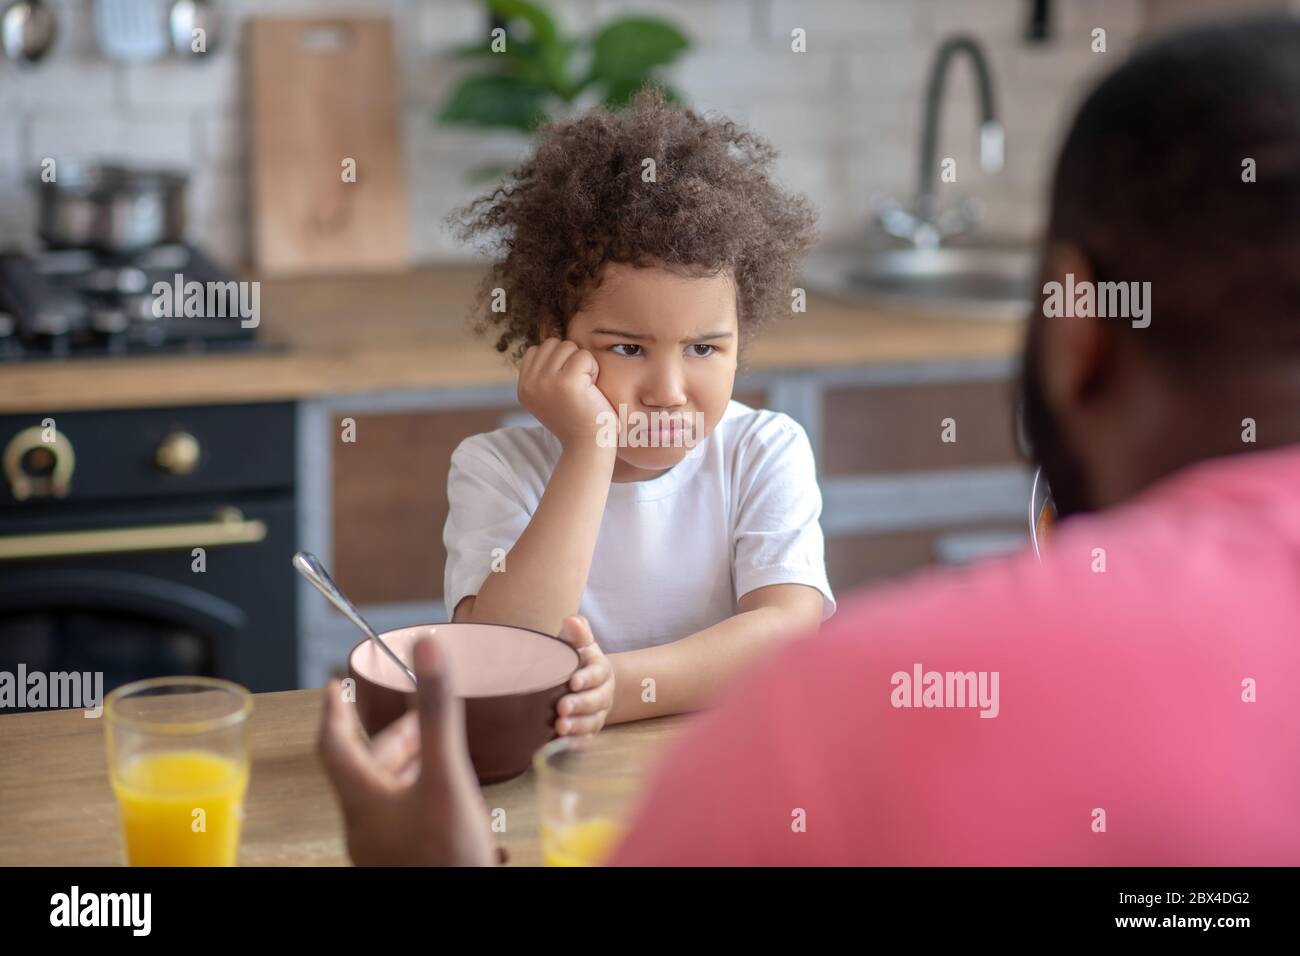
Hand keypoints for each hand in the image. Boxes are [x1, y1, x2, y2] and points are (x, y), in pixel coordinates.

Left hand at [317, 637, 495, 866]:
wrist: (458, 916)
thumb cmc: (446, 856)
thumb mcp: (446, 775)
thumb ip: (436, 712)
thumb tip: (427, 649)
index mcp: (362, 797)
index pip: (334, 743)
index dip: (334, 709)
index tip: (334, 686)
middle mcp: (365, 823)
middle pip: (367, 768)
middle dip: (395, 738)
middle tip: (420, 719)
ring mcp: (382, 847)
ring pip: (388, 794)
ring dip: (412, 768)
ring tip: (442, 755)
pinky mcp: (404, 861)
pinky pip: (405, 819)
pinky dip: (424, 796)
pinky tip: (455, 799)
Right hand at [518, 337, 615, 450]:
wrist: (588, 447)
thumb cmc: (577, 421)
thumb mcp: (549, 397)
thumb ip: (543, 373)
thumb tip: (550, 340)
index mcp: (523, 388)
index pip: (536, 350)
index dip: (557, 361)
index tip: (566, 386)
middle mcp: (530, 384)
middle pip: (553, 344)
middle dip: (570, 359)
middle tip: (578, 386)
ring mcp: (546, 382)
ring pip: (568, 347)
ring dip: (583, 363)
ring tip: (584, 388)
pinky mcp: (567, 382)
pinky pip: (584, 356)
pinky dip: (593, 369)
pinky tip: (592, 390)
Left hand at [554, 614, 614, 735]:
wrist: (587, 685)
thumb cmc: (577, 660)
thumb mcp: (580, 644)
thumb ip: (578, 633)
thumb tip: (571, 620)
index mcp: (601, 670)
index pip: (597, 673)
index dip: (587, 678)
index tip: (572, 681)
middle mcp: (603, 694)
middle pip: (595, 701)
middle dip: (580, 705)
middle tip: (562, 708)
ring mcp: (597, 714)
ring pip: (591, 722)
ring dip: (577, 726)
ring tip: (559, 728)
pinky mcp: (588, 731)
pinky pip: (585, 739)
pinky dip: (575, 743)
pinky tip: (561, 743)